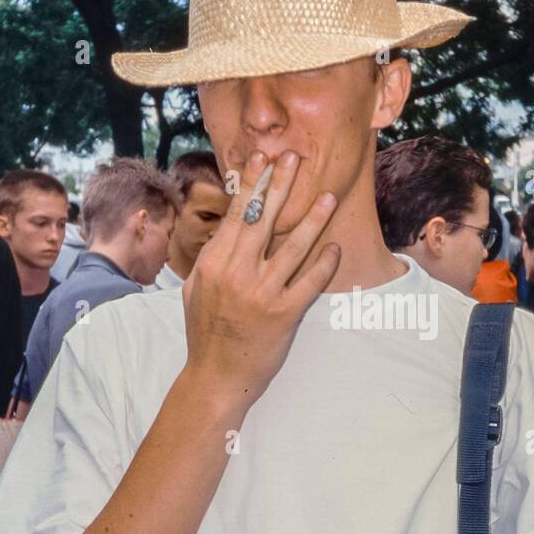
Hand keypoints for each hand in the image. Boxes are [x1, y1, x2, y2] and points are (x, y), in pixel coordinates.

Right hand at [182, 149, 339, 400]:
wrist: (216, 376)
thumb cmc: (206, 330)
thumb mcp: (197, 287)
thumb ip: (213, 255)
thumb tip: (231, 224)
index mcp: (215, 262)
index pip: (239, 213)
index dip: (254, 183)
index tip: (264, 157)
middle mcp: (238, 273)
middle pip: (265, 219)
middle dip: (281, 185)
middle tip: (296, 158)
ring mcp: (263, 293)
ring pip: (294, 247)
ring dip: (314, 219)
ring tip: (328, 196)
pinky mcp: (285, 314)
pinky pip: (311, 282)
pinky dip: (325, 263)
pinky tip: (335, 247)